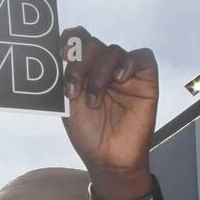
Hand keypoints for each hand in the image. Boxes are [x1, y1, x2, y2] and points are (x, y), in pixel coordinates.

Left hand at [60, 27, 159, 196]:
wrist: (108, 159)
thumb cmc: (89, 134)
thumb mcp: (67, 104)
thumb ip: (64, 78)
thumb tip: (53, 55)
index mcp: (85, 70)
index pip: (78, 40)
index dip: (69, 41)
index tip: (59, 56)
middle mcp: (104, 68)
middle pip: (92, 44)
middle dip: (79, 64)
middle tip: (74, 90)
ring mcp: (125, 73)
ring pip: (112, 51)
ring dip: (99, 74)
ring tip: (94, 100)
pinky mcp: (146, 80)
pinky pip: (143, 57)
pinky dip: (128, 63)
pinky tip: (119, 79)